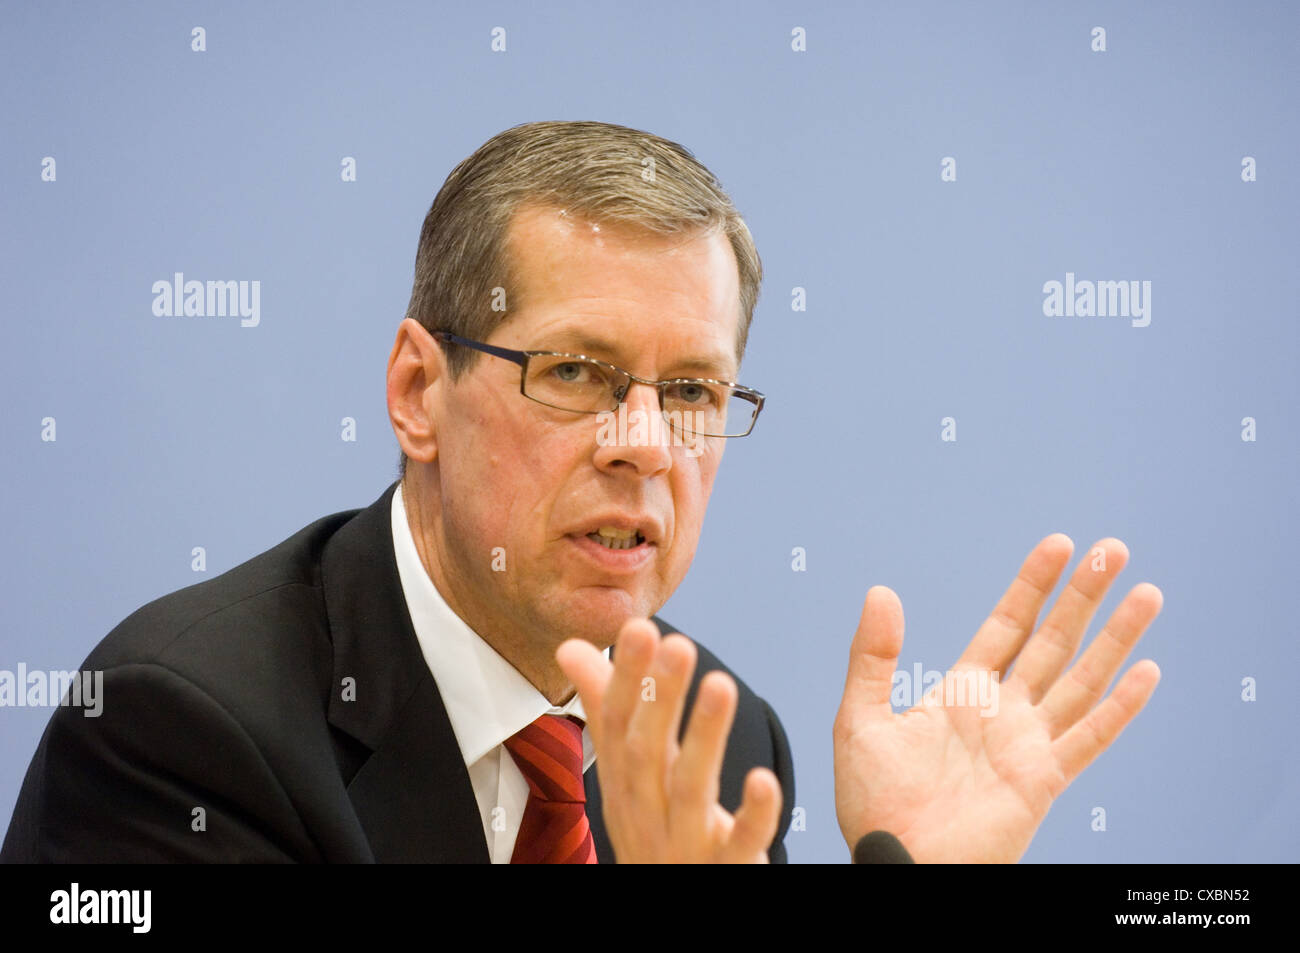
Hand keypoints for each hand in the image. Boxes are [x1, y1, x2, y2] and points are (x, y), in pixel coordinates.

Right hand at [556, 617, 782, 862]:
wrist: (672, 906)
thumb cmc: (654, 831)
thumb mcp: (625, 772)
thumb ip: (605, 707)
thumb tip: (571, 649)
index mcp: (624, 780)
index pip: (617, 723)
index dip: (627, 677)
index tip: (640, 627)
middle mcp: (646, 810)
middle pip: (646, 751)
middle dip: (659, 697)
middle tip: (679, 644)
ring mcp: (683, 842)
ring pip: (689, 789)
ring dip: (703, 736)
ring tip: (721, 684)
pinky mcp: (724, 868)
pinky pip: (738, 844)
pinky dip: (753, 815)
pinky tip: (764, 779)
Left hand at [834, 534, 1161, 862]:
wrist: (897, 865)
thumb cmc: (875, 804)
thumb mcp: (859, 719)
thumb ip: (872, 657)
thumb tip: (881, 591)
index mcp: (961, 694)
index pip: (1007, 626)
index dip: (1033, 586)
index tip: (1058, 545)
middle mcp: (1002, 713)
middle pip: (1053, 642)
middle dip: (1083, 597)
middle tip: (1113, 550)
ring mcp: (1027, 745)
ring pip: (1082, 679)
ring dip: (1115, 638)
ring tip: (1146, 593)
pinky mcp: (1042, 781)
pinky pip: (1089, 738)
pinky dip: (1120, 708)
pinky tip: (1147, 672)